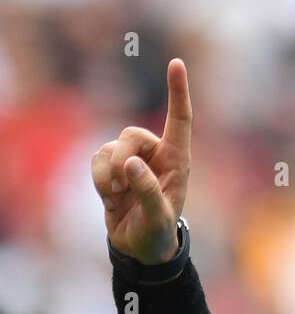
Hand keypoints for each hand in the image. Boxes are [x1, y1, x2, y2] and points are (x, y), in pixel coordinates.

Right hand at [91, 58, 192, 264]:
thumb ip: (148, 192)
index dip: (178, 92)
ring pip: (110, 148)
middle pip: (132, 135)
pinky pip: (97, 160)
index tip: (176, 63)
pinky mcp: (112, 169)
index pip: (179, 120)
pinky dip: (99, 179)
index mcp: (177, 162)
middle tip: (121, 187)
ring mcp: (132, 160)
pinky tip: (110, 198)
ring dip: (108, 175)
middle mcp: (155, 155)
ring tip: (118, 198)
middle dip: (121, 158)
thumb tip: (130, 164)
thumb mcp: (158, 219)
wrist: (139, 249)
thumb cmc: (158, 235)